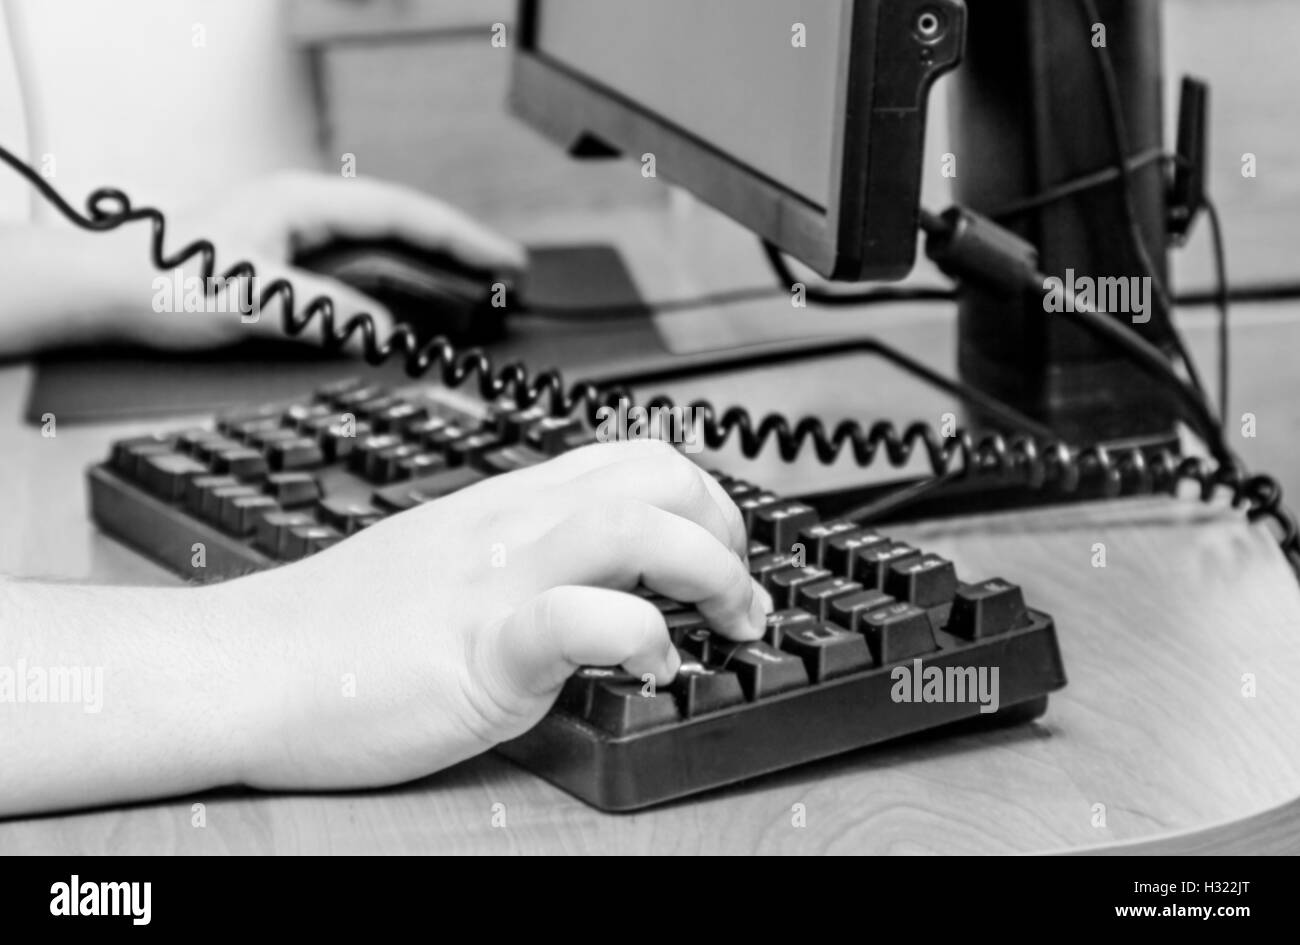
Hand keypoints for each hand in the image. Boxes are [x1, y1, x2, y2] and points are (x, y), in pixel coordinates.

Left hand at [0, 171, 524, 355]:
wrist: (108, 289)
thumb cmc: (166, 282)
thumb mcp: (256, 300)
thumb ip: (328, 312)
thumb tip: (388, 331)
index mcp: (305, 202)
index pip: (405, 214)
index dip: (462, 239)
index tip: (506, 261)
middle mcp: (306, 209)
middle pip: (404, 222)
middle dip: (458, 248)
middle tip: (505, 277)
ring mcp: (298, 232)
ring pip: (385, 242)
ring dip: (431, 265)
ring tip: (474, 288)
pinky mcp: (289, 258)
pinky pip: (361, 263)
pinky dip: (397, 281)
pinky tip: (412, 301)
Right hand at [213, 440, 771, 790]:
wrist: (249, 665)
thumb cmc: (340, 628)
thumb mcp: (448, 565)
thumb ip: (523, 560)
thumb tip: (598, 586)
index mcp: (510, 506)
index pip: (636, 459)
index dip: (708, 500)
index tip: (725, 555)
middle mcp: (514, 527)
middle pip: (660, 475)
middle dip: (730, 528)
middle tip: (739, 594)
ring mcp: (499, 581)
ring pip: (639, 526)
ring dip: (712, 571)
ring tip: (726, 623)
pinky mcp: (481, 648)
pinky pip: (581, 617)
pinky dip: (641, 639)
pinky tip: (650, 669)